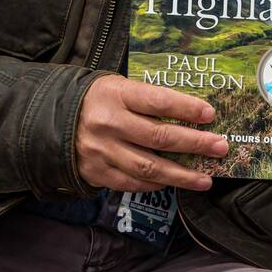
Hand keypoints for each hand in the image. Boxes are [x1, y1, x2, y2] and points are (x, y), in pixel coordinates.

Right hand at [75, 76, 229, 192]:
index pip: (158, 101)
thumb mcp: (117, 87)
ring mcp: (101, 150)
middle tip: (220, 147)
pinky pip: (132, 182)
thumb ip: (148, 99)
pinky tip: (173, 182)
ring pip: (149, 167)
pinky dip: (155, 185)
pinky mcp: (96, 172)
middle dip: (195, 143)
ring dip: (182, 175)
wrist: (52, 120)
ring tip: (205, 178)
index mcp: (115, 94)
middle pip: (159, 137)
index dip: (186, 108)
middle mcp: (108, 123)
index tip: (210, 115)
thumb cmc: (97, 100)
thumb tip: (191, 114)